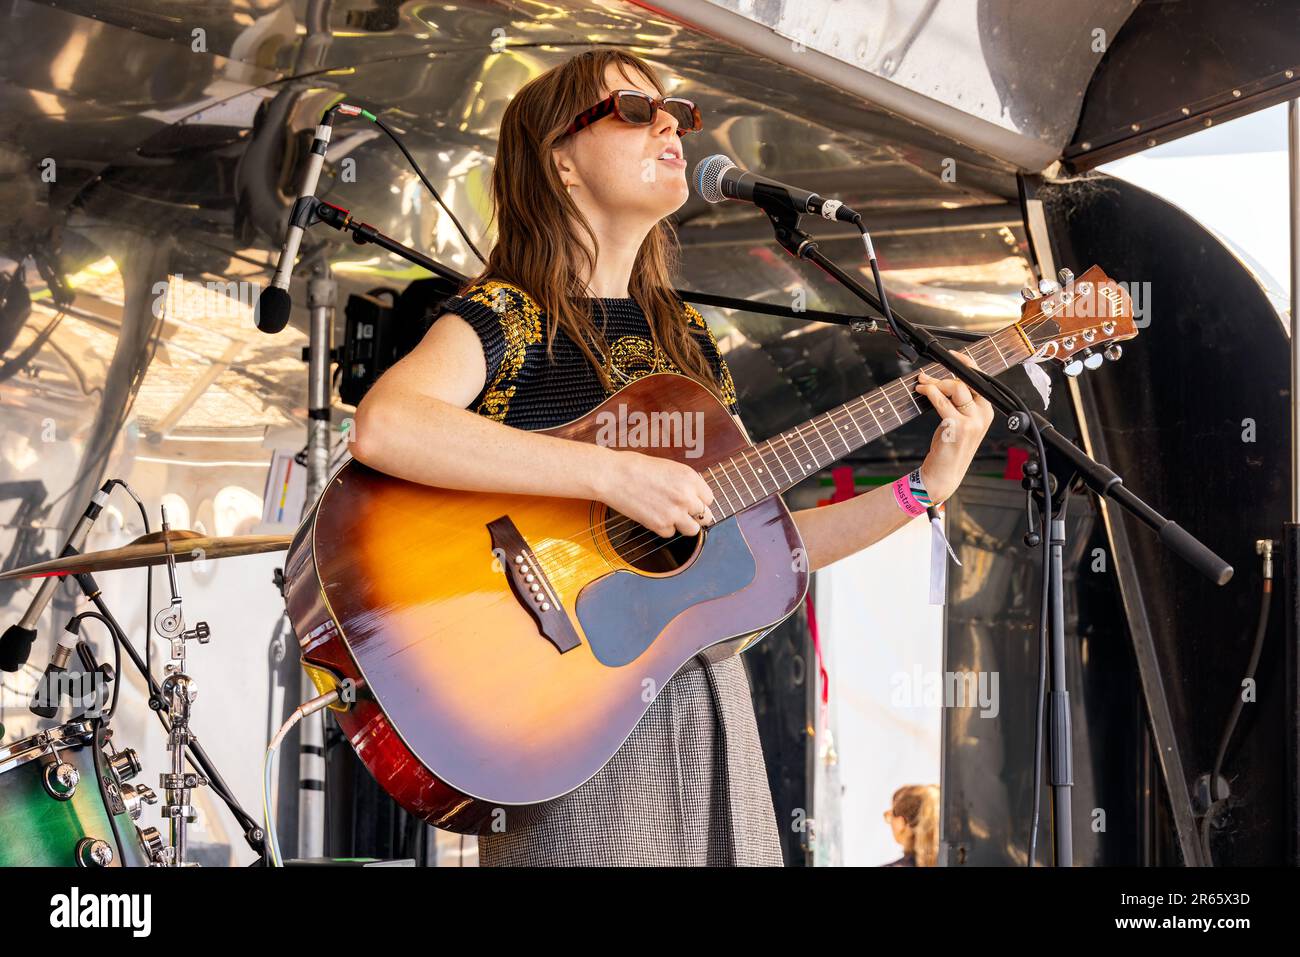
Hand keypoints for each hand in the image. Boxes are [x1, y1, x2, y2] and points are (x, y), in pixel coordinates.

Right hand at [596, 449, 715, 537]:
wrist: (613, 476)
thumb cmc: (635, 466)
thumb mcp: (668, 467)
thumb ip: (685, 482)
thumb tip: (694, 495)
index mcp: (690, 478)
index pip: (709, 499)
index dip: (699, 501)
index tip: (692, 502)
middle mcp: (686, 496)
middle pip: (706, 516)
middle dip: (696, 516)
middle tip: (685, 513)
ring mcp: (674, 513)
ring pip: (693, 530)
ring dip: (684, 525)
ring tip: (671, 517)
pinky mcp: (660, 525)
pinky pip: (670, 533)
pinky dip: (663, 528)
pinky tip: (653, 515)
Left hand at [913, 352, 994, 501]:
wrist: (944, 473)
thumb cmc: (949, 446)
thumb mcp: (958, 421)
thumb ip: (957, 402)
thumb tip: (942, 378)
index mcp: (987, 411)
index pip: (980, 380)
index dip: (965, 364)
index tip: (952, 355)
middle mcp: (983, 415)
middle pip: (966, 382)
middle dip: (943, 375)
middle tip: (926, 377)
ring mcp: (972, 422)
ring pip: (955, 388)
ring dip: (935, 383)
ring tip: (921, 384)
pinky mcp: (957, 427)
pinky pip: (942, 402)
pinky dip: (931, 392)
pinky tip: (923, 390)